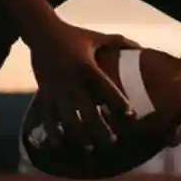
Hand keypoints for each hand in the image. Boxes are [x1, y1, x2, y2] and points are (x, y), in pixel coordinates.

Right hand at [27, 20, 139, 152]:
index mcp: (86, 66)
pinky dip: (52, 131)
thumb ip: (118, 41)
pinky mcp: (43, 91)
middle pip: (86, 109)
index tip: (130, 115)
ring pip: (67, 117)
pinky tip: (58, 145)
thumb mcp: (96, 37)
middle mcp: (71, 79)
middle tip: (112, 142)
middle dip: (99, 127)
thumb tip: (140, 46)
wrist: (40, 31)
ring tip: (89, 149)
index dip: (118, 101)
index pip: (105, 87)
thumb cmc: (72, 35)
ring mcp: (55, 88)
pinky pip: (47, 115)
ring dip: (78, 135)